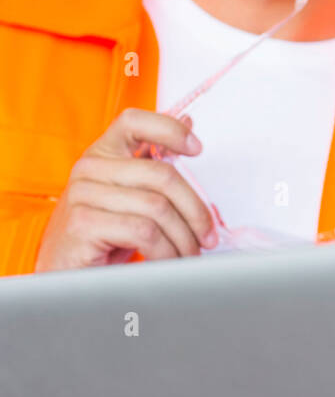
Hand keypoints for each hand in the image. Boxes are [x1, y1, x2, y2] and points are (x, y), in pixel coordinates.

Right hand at [34, 108, 216, 269]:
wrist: (64, 274)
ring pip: (157, 207)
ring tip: (188, 255)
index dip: (170, 130)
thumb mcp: (130, 197)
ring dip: (182, 239)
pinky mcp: (83, 223)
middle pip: (162, 175)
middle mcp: (89, 168)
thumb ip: (153, 163)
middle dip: (195, 211)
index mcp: (102, 153)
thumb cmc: (101, 237)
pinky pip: (143, 232)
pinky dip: (164, 251)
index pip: (134, 122)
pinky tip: (166, 261)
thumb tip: (188, 122)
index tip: (197, 149)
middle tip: (207, 237)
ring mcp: (83, 194)